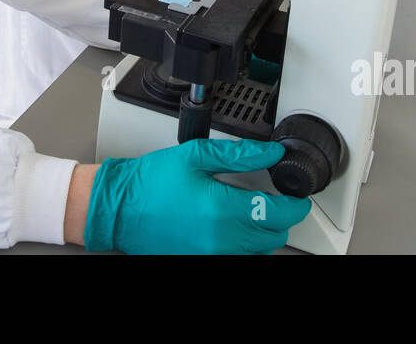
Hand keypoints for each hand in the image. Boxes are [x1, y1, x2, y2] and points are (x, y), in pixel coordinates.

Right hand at [84, 138, 310, 253]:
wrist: (118, 207)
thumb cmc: (150, 182)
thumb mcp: (195, 156)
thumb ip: (238, 155)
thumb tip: (270, 154)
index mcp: (220, 209)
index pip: (278, 214)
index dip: (295, 204)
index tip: (297, 196)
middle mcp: (220, 239)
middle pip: (273, 236)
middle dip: (281, 217)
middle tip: (274, 198)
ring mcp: (211, 255)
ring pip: (258, 251)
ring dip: (263, 232)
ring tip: (250, 210)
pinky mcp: (202, 261)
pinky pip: (237, 257)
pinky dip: (243, 244)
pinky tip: (231, 225)